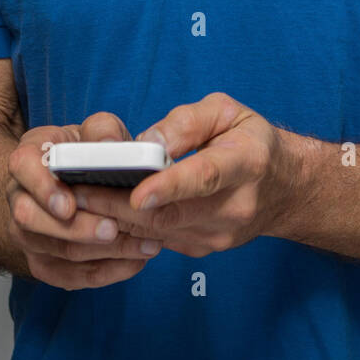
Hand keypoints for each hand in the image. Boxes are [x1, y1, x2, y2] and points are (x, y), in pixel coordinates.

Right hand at [6, 112, 163, 288]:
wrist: (77, 181)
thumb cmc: (87, 153)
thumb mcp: (96, 131)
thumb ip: (103, 130)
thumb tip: (110, 144)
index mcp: (29, 158)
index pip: (22, 167)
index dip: (42, 188)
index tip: (69, 205)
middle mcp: (20, 197)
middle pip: (31, 220)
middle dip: (74, 229)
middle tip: (113, 229)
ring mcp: (28, 234)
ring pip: (54, 252)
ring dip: (100, 252)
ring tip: (142, 244)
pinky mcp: (44, 263)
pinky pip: (68, 277)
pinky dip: (105, 272)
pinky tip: (135, 261)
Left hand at [70, 92, 299, 258]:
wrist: (284, 188)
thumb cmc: (251, 140)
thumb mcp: (228, 111)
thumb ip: (188, 122)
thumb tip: (149, 142)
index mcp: (245, 163)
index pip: (205, 177)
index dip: (170, 186)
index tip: (137, 192)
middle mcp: (234, 207)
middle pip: (170, 214)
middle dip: (118, 206)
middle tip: (75, 194)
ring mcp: (218, 235)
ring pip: (158, 232)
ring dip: (114, 220)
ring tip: (75, 203)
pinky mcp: (202, 248)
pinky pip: (158, 241)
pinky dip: (127, 228)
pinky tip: (99, 214)